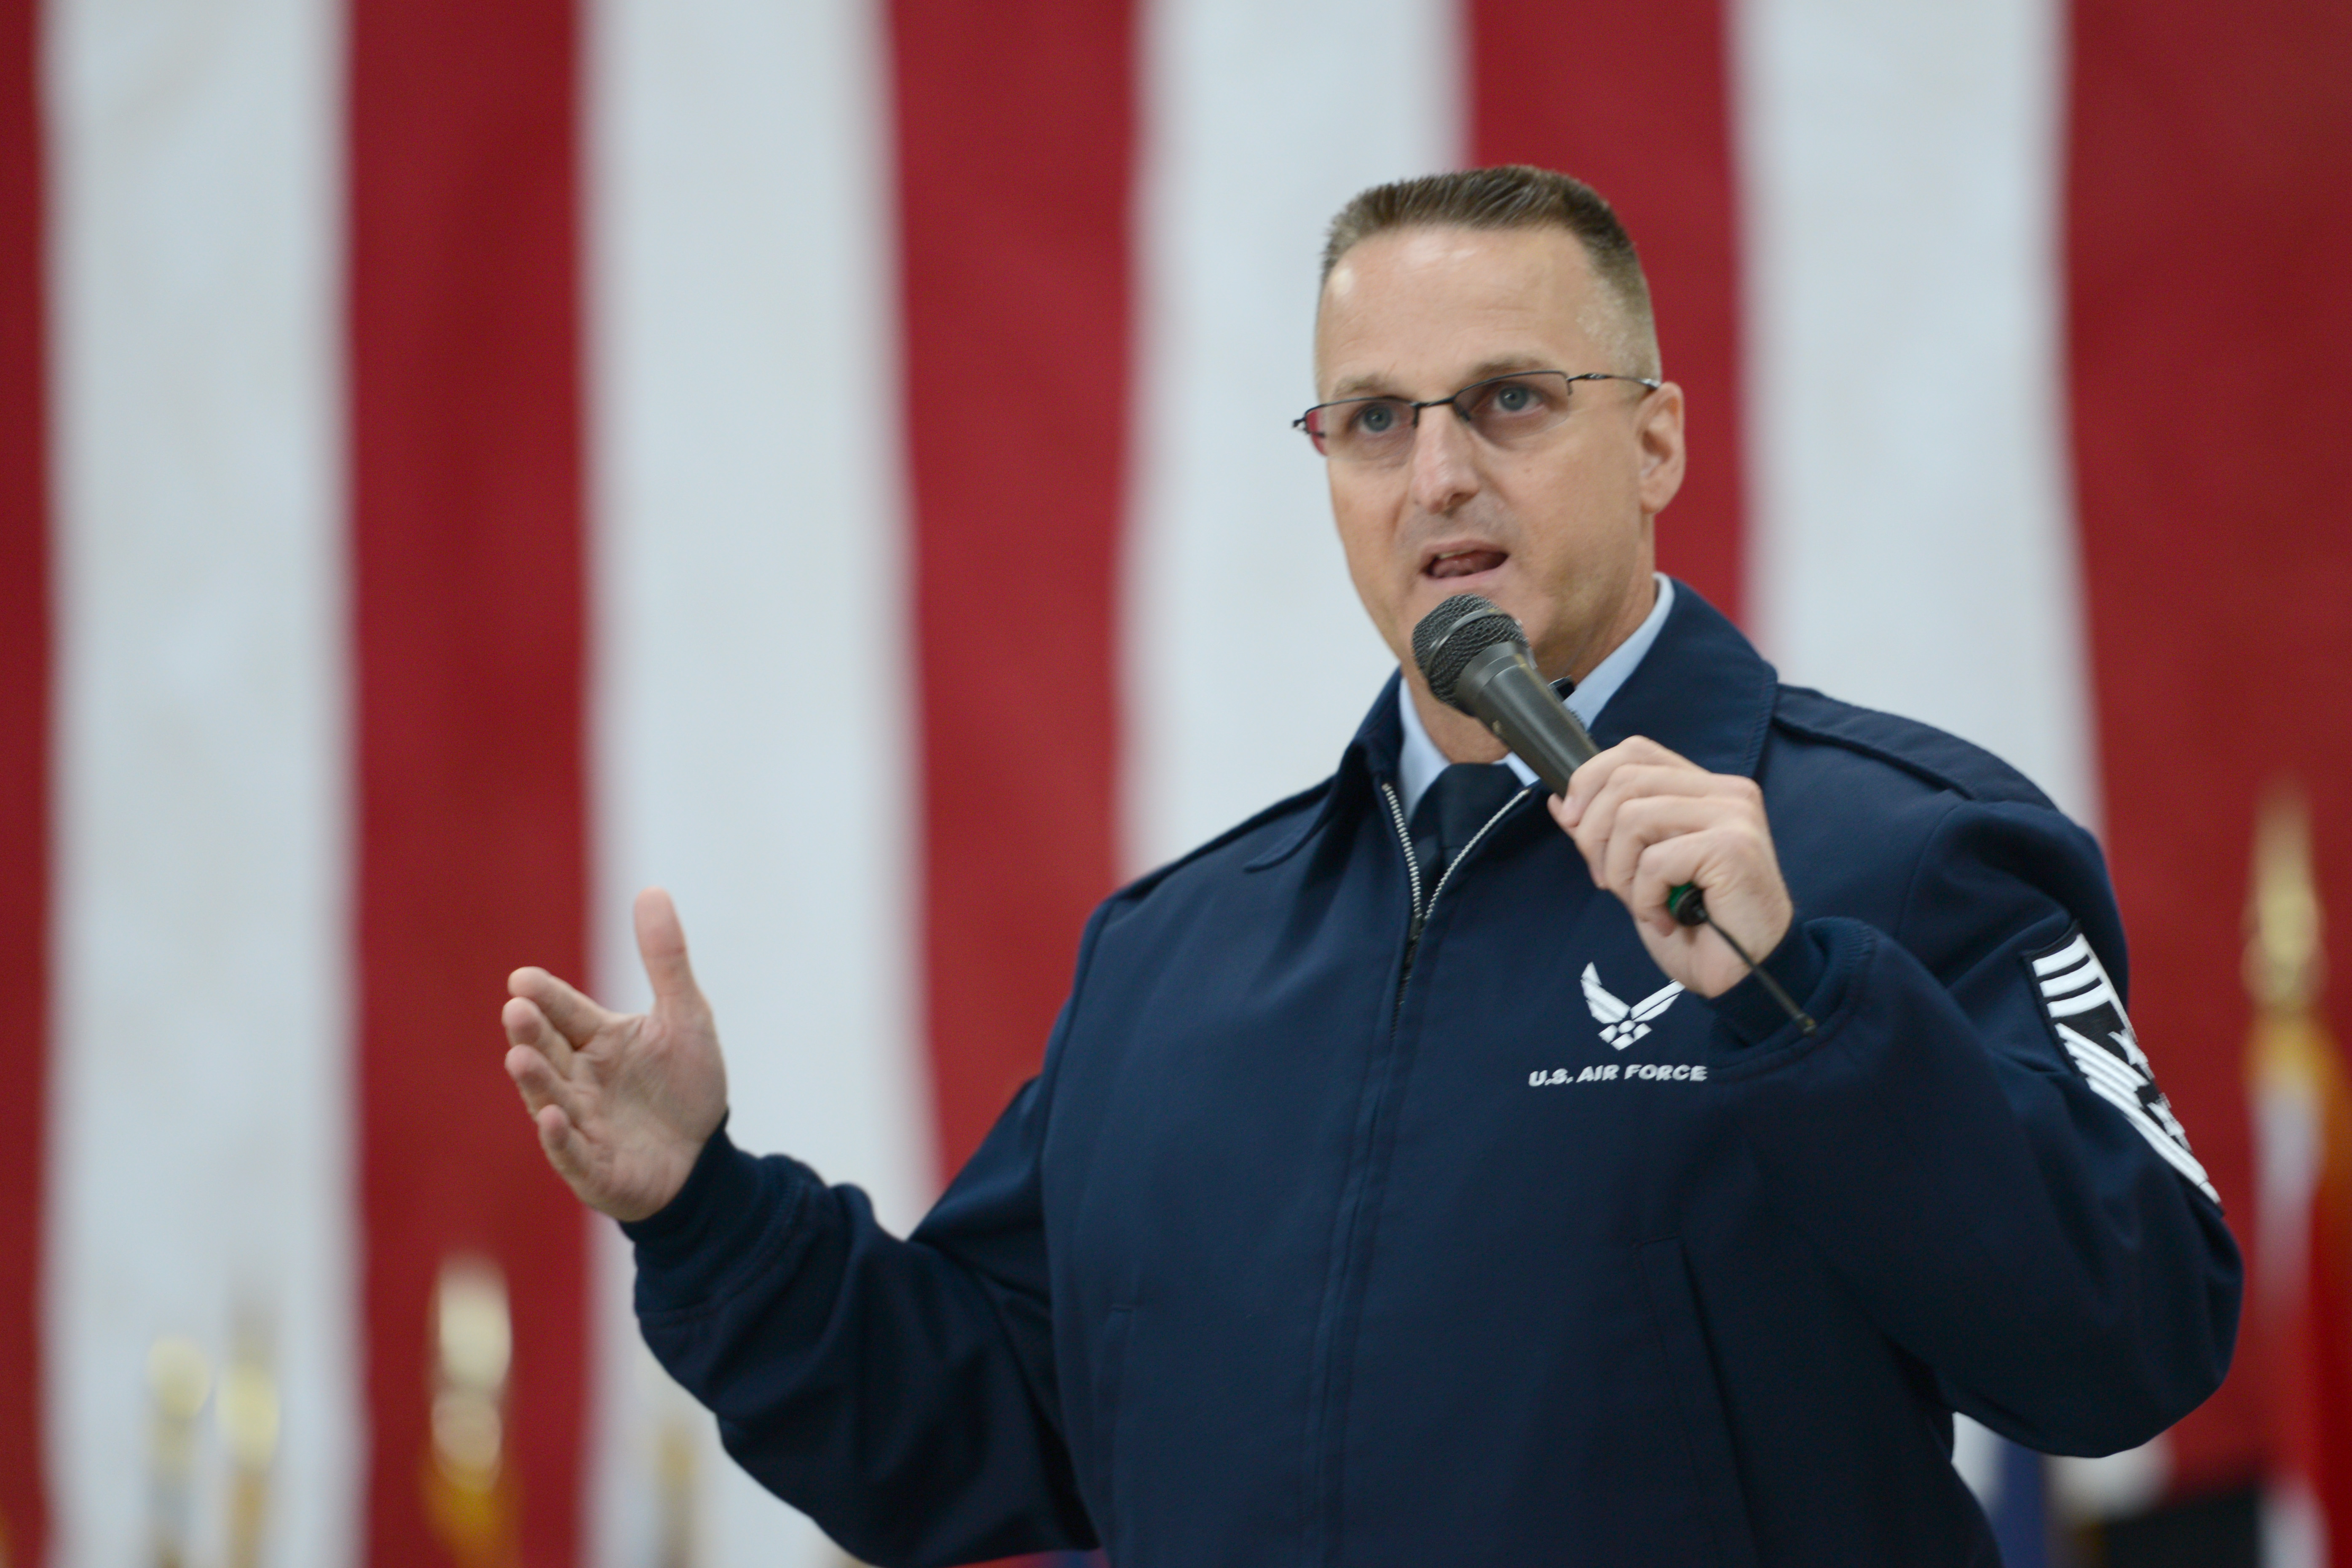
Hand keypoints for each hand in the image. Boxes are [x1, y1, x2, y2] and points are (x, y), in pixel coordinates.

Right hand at [502, 888, 728, 1220]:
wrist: (706, 1157)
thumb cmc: (688, 1085)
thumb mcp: (686, 1016)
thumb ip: (666, 959)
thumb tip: (652, 889)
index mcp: (597, 1041)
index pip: (565, 1012)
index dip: (546, 997)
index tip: (522, 979)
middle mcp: (580, 1079)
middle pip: (549, 1051)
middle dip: (531, 1032)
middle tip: (515, 1009)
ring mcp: (583, 1125)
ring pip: (550, 1098)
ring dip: (535, 1080)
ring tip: (519, 1056)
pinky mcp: (595, 1169)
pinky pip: (572, 1152)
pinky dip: (560, 1137)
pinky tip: (552, 1117)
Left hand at [1547, 737, 1792, 997]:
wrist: (1747, 975)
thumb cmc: (1699, 924)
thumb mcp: (1640, 869)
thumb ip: (1609, 831)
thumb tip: (1561, 803)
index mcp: (1705, 789)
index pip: (1635, 751)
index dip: (1589, 780)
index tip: (1572, 823)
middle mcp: (1725, 792)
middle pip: (1624, 780)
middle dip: (1594, 835)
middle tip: (1606, 880)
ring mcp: (1733, 816)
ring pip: (1632, 818)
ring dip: (1620, 872)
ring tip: (1643, 904)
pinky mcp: (1732, 847)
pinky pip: (1655, 860)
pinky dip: (1645, 898)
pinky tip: (1666, 919)